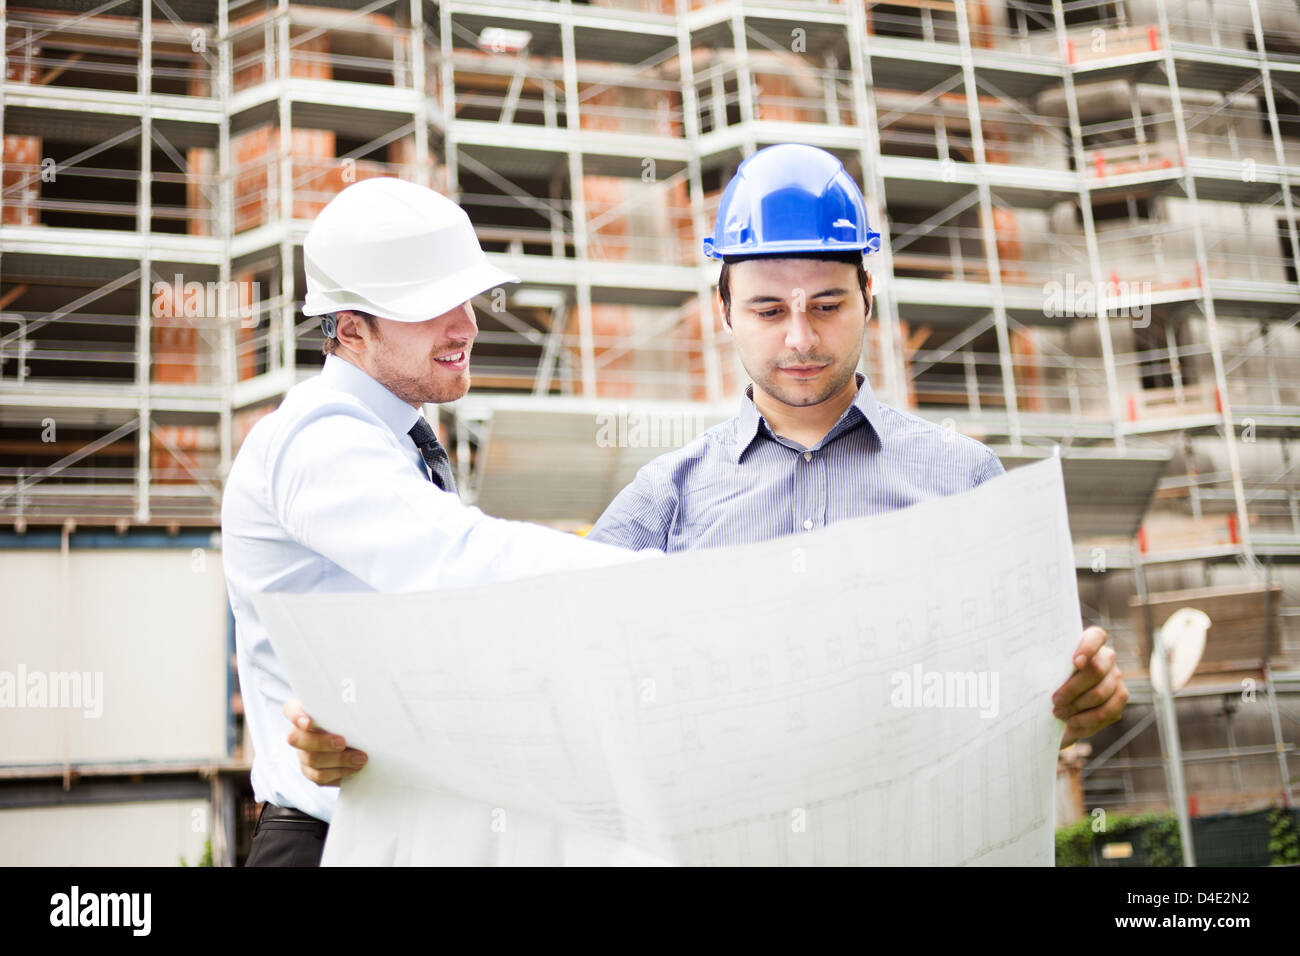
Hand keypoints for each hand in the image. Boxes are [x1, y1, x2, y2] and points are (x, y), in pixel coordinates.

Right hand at [283, 698, 367, 785]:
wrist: (361, 739)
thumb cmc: (354, 718)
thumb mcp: (351, 709)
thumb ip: (349, 707)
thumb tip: (362, 707)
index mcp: (305, 712)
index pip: (291, 710)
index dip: (296, 717)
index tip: (310, 722)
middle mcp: (299, 733)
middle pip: (296, 739)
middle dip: (321, 743)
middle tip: (343, 743)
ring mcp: (303, 754)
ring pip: (311, 760)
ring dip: (338, 760)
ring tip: (360, 758)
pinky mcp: (311, 772)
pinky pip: (320, 777)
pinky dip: (340, 773)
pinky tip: (354, 769)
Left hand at [1053, 626, 1126, 748]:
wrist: (1057, 706)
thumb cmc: (1046, 681)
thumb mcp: (1042, 670)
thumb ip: (1044, 665)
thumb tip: (1028, 665)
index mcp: (1088, 643)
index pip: (1096, 636)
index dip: (1088, 648)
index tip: (1074, 663)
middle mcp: (1106, 658)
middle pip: (1096, 670)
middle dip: (1072, 689)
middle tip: (1054, 701)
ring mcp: (1116, 678)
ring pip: (1100, 694)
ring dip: (1076, 707)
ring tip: (1058, 713)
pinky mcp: (1119, 699)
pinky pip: (1106, 712)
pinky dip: (1086, 720)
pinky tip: (1071, 721)